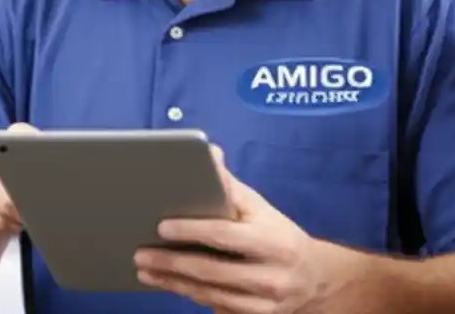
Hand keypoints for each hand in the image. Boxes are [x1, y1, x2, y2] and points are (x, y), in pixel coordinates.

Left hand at [134, 147, 328, 313]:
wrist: (315, 279)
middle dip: (171, 262)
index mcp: (273, 241)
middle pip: (211, 271)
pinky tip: (168, 283)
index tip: (162, 226)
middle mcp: (271, 276)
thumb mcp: (261, 209)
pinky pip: (214, 306)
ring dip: (173, 282)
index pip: (225, 236)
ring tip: (145, 270)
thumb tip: (209, 155)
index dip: (191, 230)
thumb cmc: (279, 235)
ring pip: (209, 294)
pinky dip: (189, 294)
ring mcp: (263, 303)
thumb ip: (232, 187)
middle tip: (140, 253)